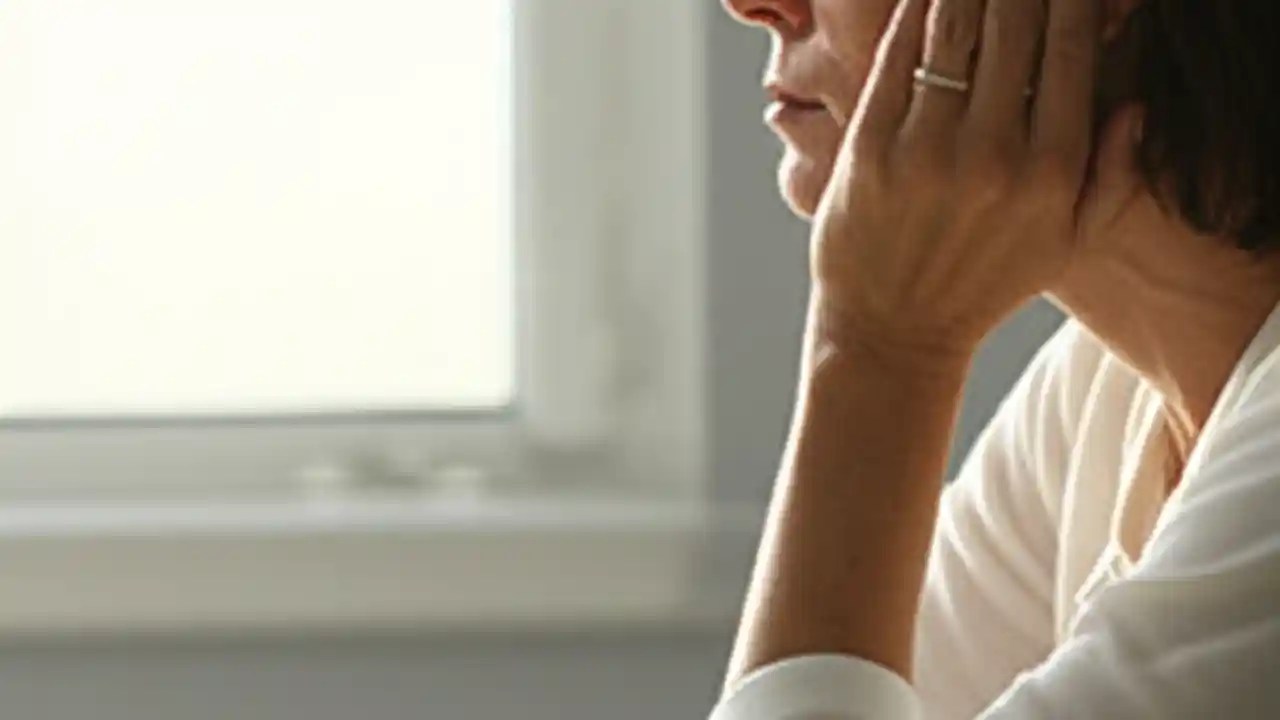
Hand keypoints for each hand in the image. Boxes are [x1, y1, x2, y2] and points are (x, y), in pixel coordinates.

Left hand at [811, 0, 1104, 356]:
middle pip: (1014, 25)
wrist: (893, 331)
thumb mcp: (1065, 244)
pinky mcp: (869, 149)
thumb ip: (1112, 175)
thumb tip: (1134, 103)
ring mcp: (926, 150)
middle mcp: (993, 154)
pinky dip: (912, 15)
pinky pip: (896, 59)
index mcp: (1051, 170)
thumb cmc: (983, 285)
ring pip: (954, 30)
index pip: (1072, 47)